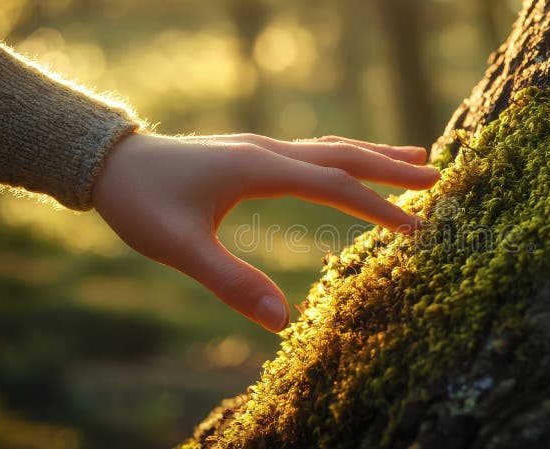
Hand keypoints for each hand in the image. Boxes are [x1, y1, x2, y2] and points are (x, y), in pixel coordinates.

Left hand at [92, 132, 438, 332]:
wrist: (110, 162)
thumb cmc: (142, 203)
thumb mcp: (180, 247)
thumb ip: (231, 282)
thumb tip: (282, 322)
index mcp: (259, 169)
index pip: (334, 186)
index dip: (378, 208)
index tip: (415, 227)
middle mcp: (269, 151)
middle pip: (344, 155)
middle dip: (392, 168)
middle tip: (439, 176)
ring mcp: (262, 148)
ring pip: (332, 148)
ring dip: (374, 154)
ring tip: (414, 158)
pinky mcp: (254, 154)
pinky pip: (314, 151)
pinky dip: (345, 156)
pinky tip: (352, 164)